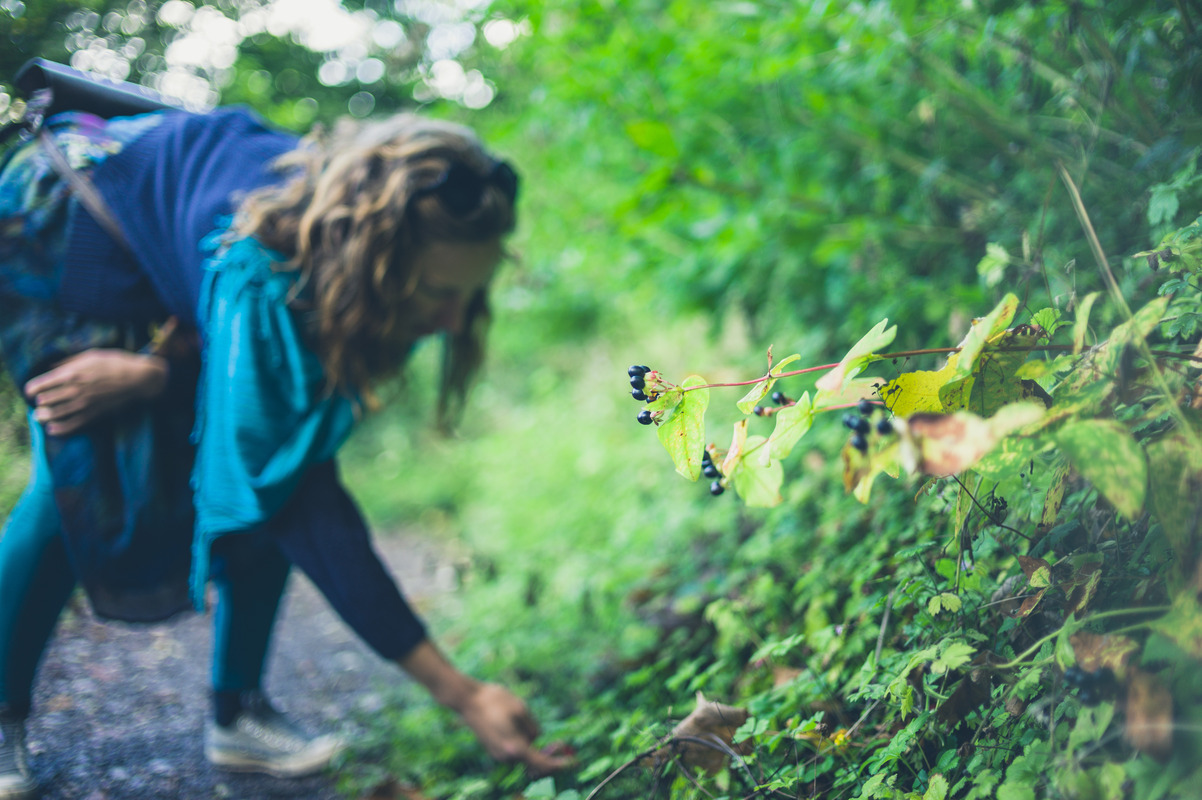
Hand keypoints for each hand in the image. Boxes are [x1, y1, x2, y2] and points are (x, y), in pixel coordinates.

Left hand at [23, 349, 168, 435]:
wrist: (139, 379)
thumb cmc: (116, 363)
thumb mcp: (91, 355)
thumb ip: (69, 362)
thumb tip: (52, 367)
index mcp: (71, 373)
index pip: (40, 384)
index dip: (31, 389)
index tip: (31, 391)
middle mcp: (74, 389)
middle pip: (44, 401)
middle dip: (39, 402)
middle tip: (39, 403)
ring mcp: (84, 403)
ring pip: (55, 414)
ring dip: (44, 416)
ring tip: (40, 416)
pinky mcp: (94, 413)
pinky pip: (72, 425)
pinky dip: (60, 429)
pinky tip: (53, 429)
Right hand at [396, 641, 572, 774]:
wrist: (467, 700)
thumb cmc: (494, 701)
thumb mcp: (521, 709)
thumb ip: (533, 728)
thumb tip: (536, 739)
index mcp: (515, 747)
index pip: (542, 763)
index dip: (559, 765)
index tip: (574, 762)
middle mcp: (506, 756)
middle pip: (534, 765)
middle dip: (549, 758)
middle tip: (563, 747)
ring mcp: (499, 754)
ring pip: (525, 757)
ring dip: (537, 751)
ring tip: (543, 737)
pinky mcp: (495, 749)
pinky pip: (516, 752)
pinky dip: (526, 748)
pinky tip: (528, 734)